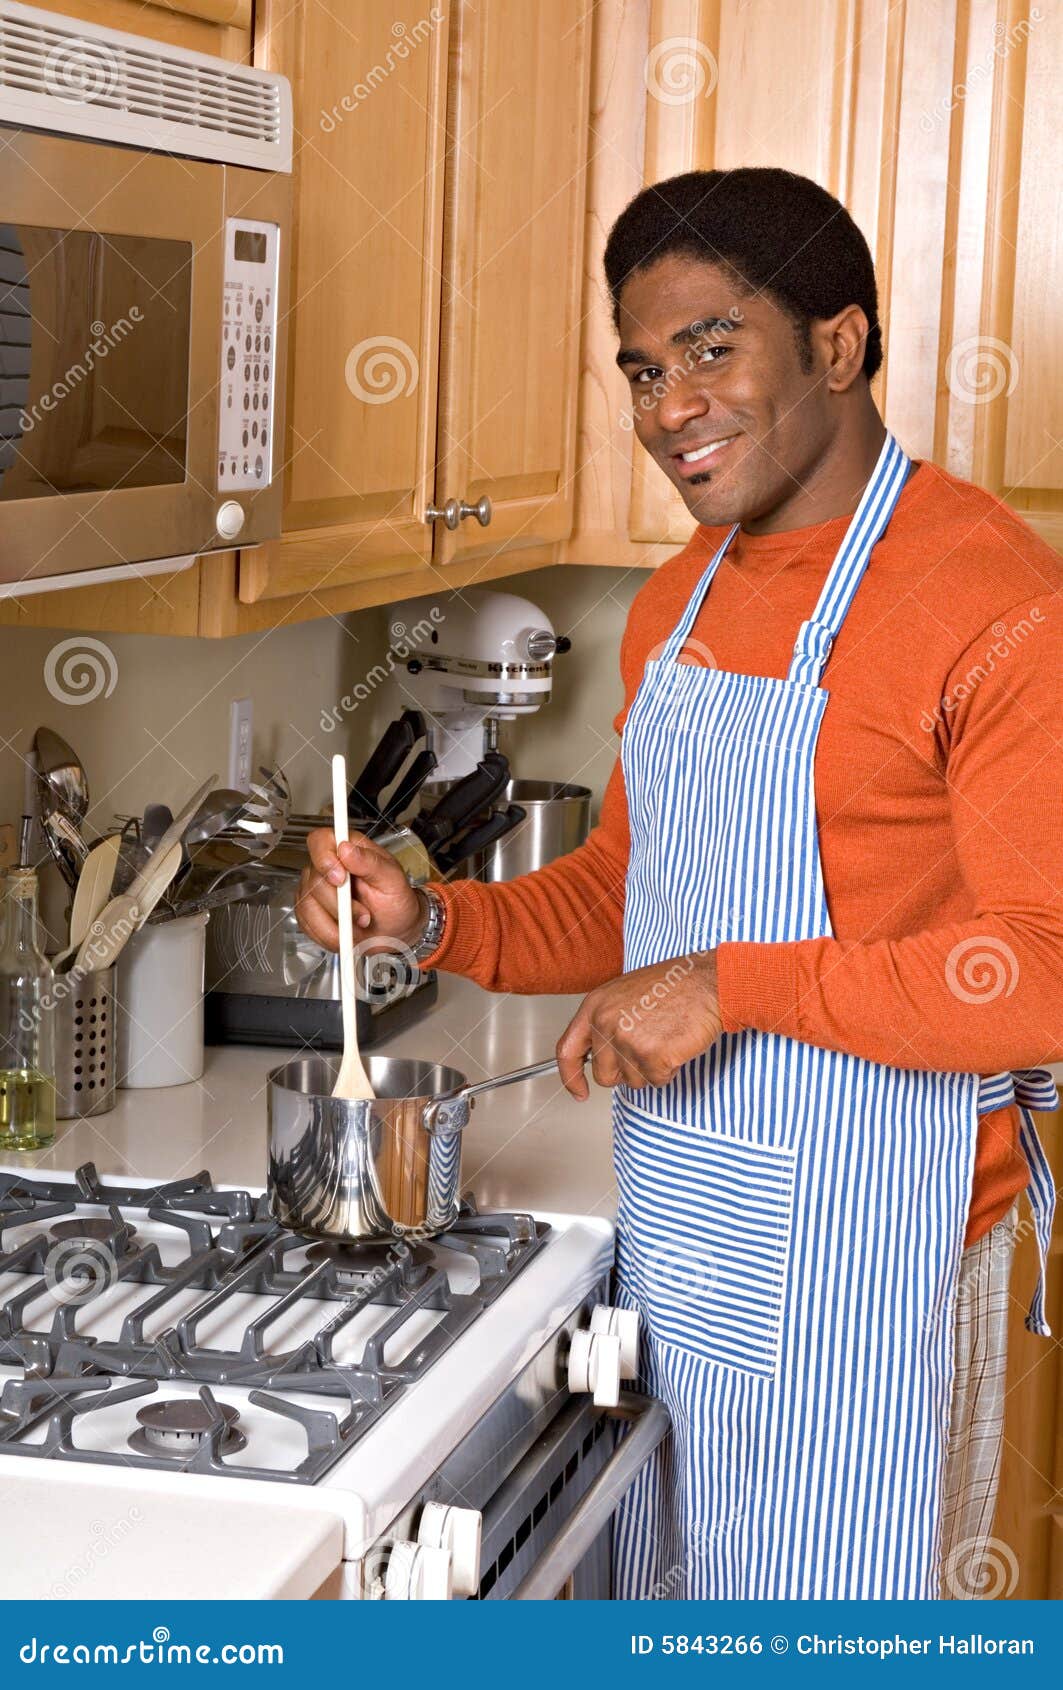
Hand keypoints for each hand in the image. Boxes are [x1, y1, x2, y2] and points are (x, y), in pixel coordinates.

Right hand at [295, 828, 424, 953]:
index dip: (324, 858)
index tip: (340, 879)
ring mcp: (314, 889)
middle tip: (364, 916)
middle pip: (314, 880)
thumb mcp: (393, 879)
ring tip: (358, 927)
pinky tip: (345, 934)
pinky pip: (307, 925)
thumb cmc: (395, 900)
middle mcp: (327, 866)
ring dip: (335, 925)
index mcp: (348, 849)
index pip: (319, 840)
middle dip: (340, 905)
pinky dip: (328, 935)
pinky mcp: (309, 912)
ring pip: (307, 905)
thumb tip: (347, 848)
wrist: (394, 930)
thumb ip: (370, 862)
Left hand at [556, 952, 721, 1097]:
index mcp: (595, 1005)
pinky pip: (656, 1080)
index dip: (571, 1076)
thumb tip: (601, 1054)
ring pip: (632, 1081)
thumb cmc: (674, 986)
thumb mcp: (625, 994)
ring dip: (651, 1069)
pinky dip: (669, 1070)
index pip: (567, 1050)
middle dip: (626, 1072)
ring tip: (664, 1040)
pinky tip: (675, 1045)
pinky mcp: (651, 1055)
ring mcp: (627, 1039)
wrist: (707, 982)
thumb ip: (606, 1022)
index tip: (579, 1091)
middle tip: (647, 1050)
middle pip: (604, 1075)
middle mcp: (605, 1022)